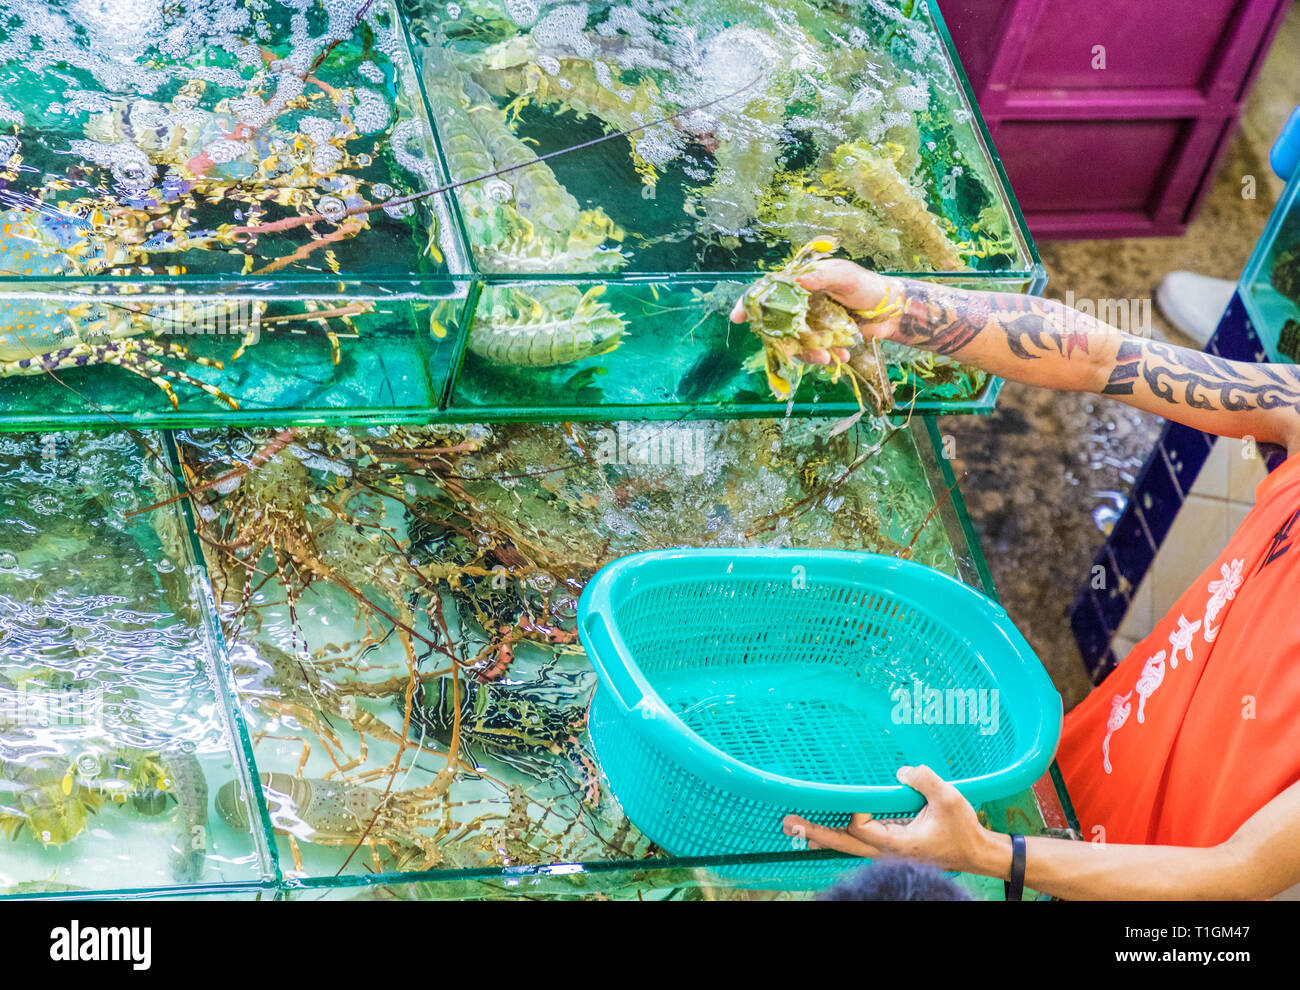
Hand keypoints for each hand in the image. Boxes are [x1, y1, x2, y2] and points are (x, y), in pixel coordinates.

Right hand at [730, 259, 907, 359]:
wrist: (890, 310)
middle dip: (783, 340)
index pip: (768, 293)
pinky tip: (841, 356)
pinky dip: (825, 357)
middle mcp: (800, 306)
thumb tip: (799, 281)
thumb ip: (822, 276)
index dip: (749, 304)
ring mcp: (810, 325)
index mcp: (800, 284)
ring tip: (827, 356)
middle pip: (777, 325)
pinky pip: (813, 353)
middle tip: (793, 350)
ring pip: (795, 344)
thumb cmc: (865, 286)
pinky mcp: (822, 341)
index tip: (736, 318)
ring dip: (807, 353)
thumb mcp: (844, 275)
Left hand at [781, 765, 1005, 874]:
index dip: (855, 814)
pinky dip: (836, 836)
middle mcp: (887, 851)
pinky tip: (819, 833)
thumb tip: (901, 771)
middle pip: (843, 843)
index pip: (862, 829)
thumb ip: (925, 780)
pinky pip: (856, 842)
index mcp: (899, 843)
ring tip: (793, 827)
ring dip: (821, 836)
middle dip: (815, 832)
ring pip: (847, 845)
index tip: (860, 801)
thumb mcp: (949, 799)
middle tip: (788, 821)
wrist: (974, 853)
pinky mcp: (888, 846)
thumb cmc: (963, 830)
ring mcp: (886, 851)